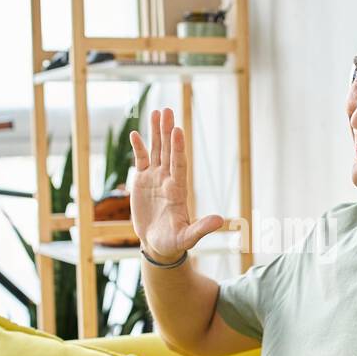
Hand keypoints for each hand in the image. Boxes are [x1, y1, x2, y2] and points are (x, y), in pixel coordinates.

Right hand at [128, 108, 223, 261]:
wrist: (158, 245)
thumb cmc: (174, 243)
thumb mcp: (187, 237)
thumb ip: (202, 228)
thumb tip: (221, 221)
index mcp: (178, 190)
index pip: (179, 164)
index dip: (178, 148)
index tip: (178, 130)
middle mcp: (167, 180)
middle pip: (168, 151)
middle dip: (167, 131)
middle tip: (167, 110)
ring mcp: (155, 179)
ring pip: (156, 151)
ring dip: (156, 132)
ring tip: (156, 112)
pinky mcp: (142, 181)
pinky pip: (141, 160)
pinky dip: (138, 147)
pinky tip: (135, 133)